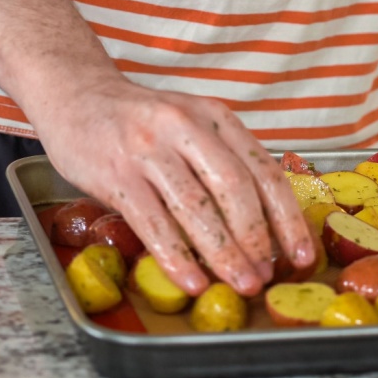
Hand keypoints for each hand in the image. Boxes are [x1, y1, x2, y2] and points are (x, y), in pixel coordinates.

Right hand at [36, 78, 313, 296]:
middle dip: (257, 240)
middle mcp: (186, 127)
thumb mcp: (193, 125)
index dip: (288, 218)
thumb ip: (224, 162)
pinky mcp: (116, 173)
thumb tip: (266, 227)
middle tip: (267, 277)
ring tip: (240, 284)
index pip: (264, 172)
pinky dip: (176, 257)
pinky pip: (153, 223)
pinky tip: (192, 281)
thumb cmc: (142, 123)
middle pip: (236, 190)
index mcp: (216, 118)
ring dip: (223, 254)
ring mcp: (149, 149)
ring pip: (197, 209)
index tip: (302, 255)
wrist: (74, 93)